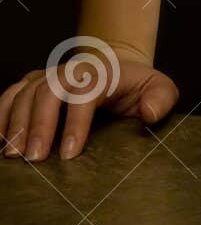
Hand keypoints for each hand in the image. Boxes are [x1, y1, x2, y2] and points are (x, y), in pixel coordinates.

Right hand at [0, 41, 178, 160]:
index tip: (70, 154)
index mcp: (101, 73)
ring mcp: (49, 76)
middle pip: (48, 92)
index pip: (84, 93)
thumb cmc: (137, 85)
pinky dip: (0, 115)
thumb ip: (161, 99)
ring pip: (26, 93)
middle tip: (34, 159)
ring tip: (12, 155)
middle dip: (39, 125)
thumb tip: (149, 114)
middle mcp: (70, 71)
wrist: (117, 66)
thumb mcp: (160, 88)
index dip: (75, 122)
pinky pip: (11, 95)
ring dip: (16, 123)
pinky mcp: (33, 84)